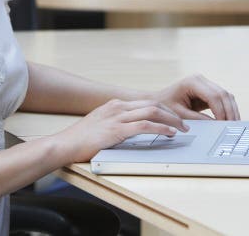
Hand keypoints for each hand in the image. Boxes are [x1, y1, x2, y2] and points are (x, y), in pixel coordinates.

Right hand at [54, 99, 188, 162]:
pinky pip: (145, 126)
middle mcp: (118, 107)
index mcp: (115, 105)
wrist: (63, 144)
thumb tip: (132, 130)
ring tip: (182, 128)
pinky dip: (161, 128)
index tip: (174, 118)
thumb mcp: (100, 125)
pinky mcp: (116, 129)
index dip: (164, 110)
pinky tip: (169, 133)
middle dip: (172, 113)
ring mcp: (117, 117)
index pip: (146, 103)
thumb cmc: (79, 139)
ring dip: (171, 120)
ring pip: (153, 112)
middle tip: (184, 123)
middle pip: (153, 104)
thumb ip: (116, 124)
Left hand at [153, 74, 239, 120]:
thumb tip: (216, 126)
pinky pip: (223, 99)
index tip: (224, 125)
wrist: (157, 102)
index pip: (213, 96)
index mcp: (193, 82)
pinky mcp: (208, 90)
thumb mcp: (180, 115)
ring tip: (235, 125)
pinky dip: (228, 110)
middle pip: (223, 94)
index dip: (221, 111)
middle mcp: (201, 79)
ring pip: (226, 96)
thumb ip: (198, 119)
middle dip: (229, 111)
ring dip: (232, 110)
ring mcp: (206, 83)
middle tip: (234, 126)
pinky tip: (230, 121)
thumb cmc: (165, 107)